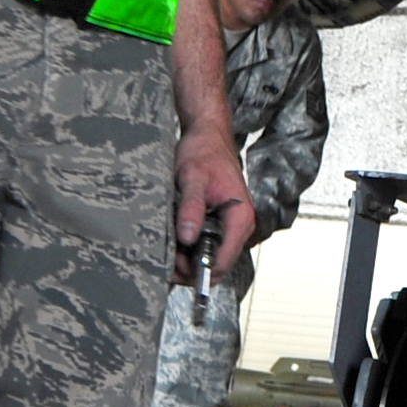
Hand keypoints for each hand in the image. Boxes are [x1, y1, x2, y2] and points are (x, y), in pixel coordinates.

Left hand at [177, 133, 256, 281]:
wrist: (206, 136)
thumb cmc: (203, 152)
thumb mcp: (192, 178)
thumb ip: (191, 207)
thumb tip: (188, 237)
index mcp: (240, 217)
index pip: (224, 260)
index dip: (201, 270)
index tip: (176, 268)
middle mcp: (239, 226)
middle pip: (217, 265)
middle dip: (191, 268)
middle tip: (165, 259)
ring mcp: (230, 227)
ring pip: (210, 257)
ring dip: (188, 260)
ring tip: (167, 248)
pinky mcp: (220, 224)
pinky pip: (206, 246)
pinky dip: (189, 249)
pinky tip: (173, 240)